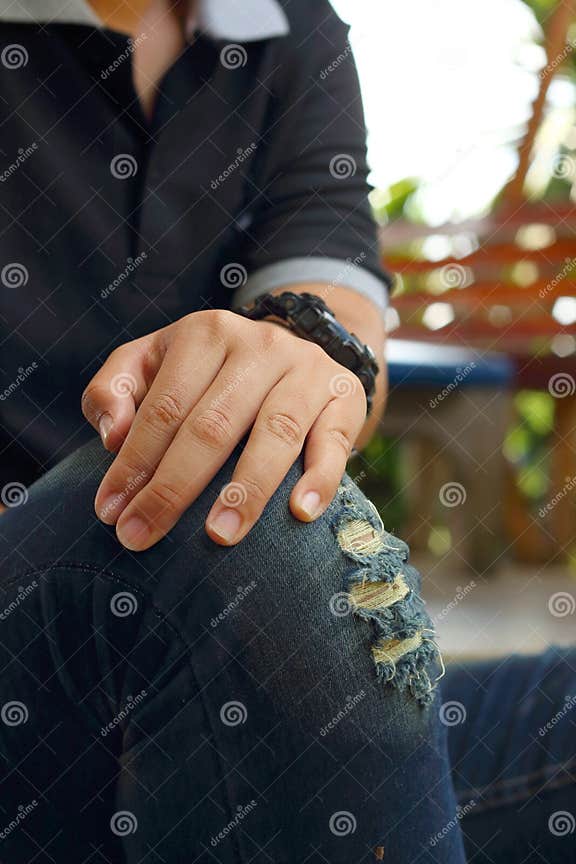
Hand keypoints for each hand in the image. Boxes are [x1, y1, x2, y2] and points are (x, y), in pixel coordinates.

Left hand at [82, 309, 366, 549]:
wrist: (294, 350)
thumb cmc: (210, 372)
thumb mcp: (154, 361)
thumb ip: (113, 389)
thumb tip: (112, 437)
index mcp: (206, 333)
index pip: (164, 406)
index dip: (134, 461)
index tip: (110, 512)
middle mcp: (260, 346)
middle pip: (213, 425)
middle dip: (173, 488)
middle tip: (143, 536)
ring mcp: (307, 370)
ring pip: (275, 433)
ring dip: (247, 490)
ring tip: (220, 535)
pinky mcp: (344, 397)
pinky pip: (334, 441)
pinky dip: (320, 478)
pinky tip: (300, 513)